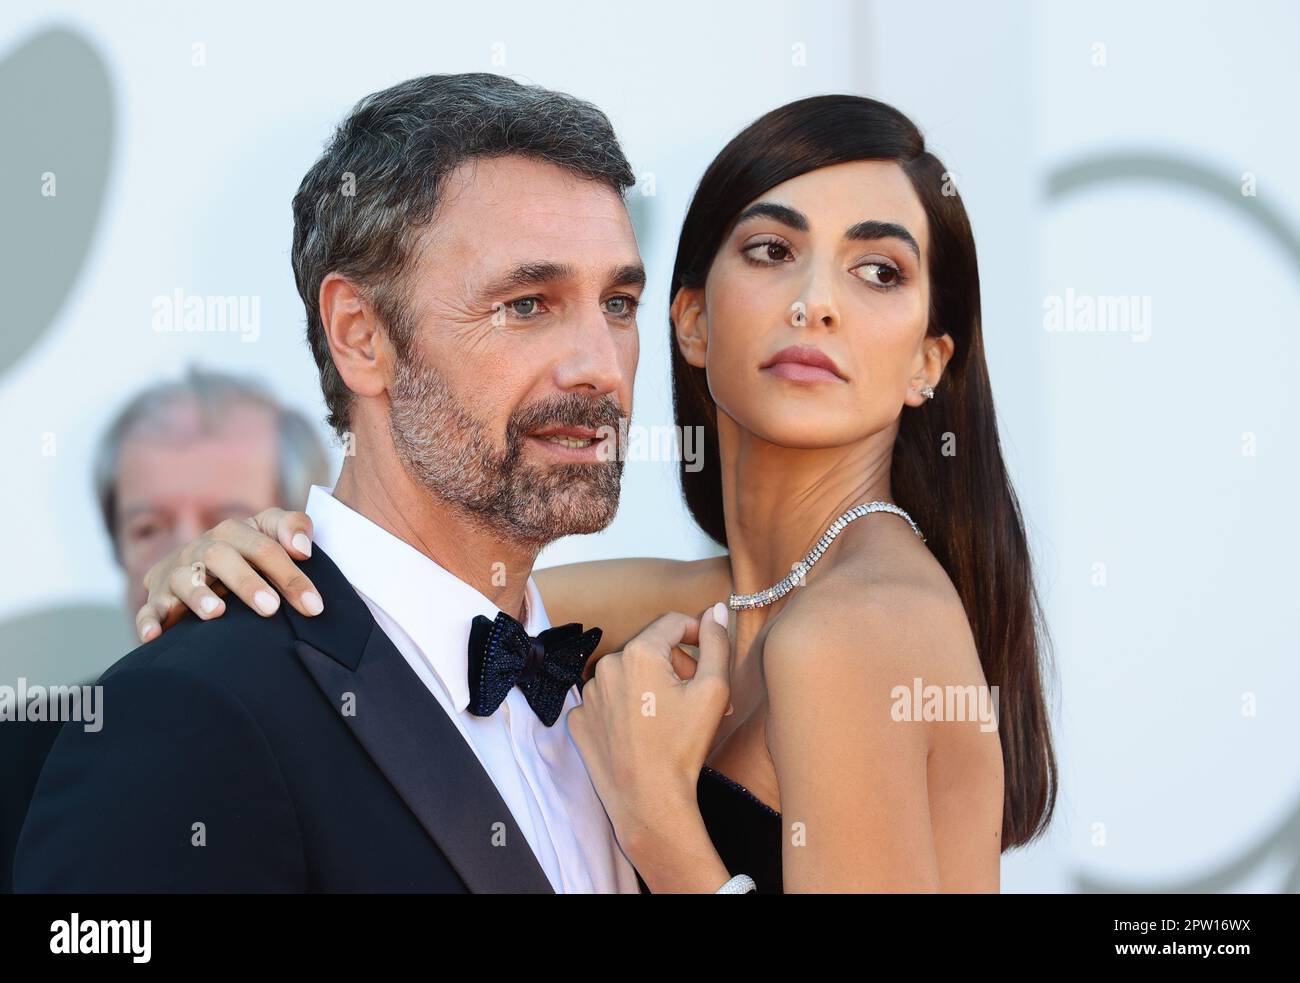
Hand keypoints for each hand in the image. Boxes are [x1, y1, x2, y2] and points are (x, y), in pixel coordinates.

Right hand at [134, 508, 323, 642]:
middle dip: (247, 582)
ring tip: (217, 613)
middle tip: (272, 608)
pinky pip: (148, 611)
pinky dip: (148, 622)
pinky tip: (154, 637)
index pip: (264, 546)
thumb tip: (304, 549)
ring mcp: (177, 574)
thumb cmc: (251, 554)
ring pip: (184, 580)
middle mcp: (203, 549)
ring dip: (199, 596)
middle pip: (221, 557)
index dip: (290, 574)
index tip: (314, 605)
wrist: (205, 566)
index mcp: (234, 533)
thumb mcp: (271, 533)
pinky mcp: (157, 600)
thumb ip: (293, 527)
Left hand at [567, 603, 731, 854]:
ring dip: (650, 686)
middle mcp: (606, 666)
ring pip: (628, 674)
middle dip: (676, 665)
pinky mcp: (579, 718)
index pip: (673, 623)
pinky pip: (607, 700)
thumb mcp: (714, 690)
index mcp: (639, 653)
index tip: (709, 653)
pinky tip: (642, 730)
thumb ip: (716, 643)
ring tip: (670, 717)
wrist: (649, 801)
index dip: (697, 634)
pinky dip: (625, 708)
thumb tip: (714, 611)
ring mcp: (588, 694)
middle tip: (697, 696)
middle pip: (651, 649)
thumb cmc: (683, 747)